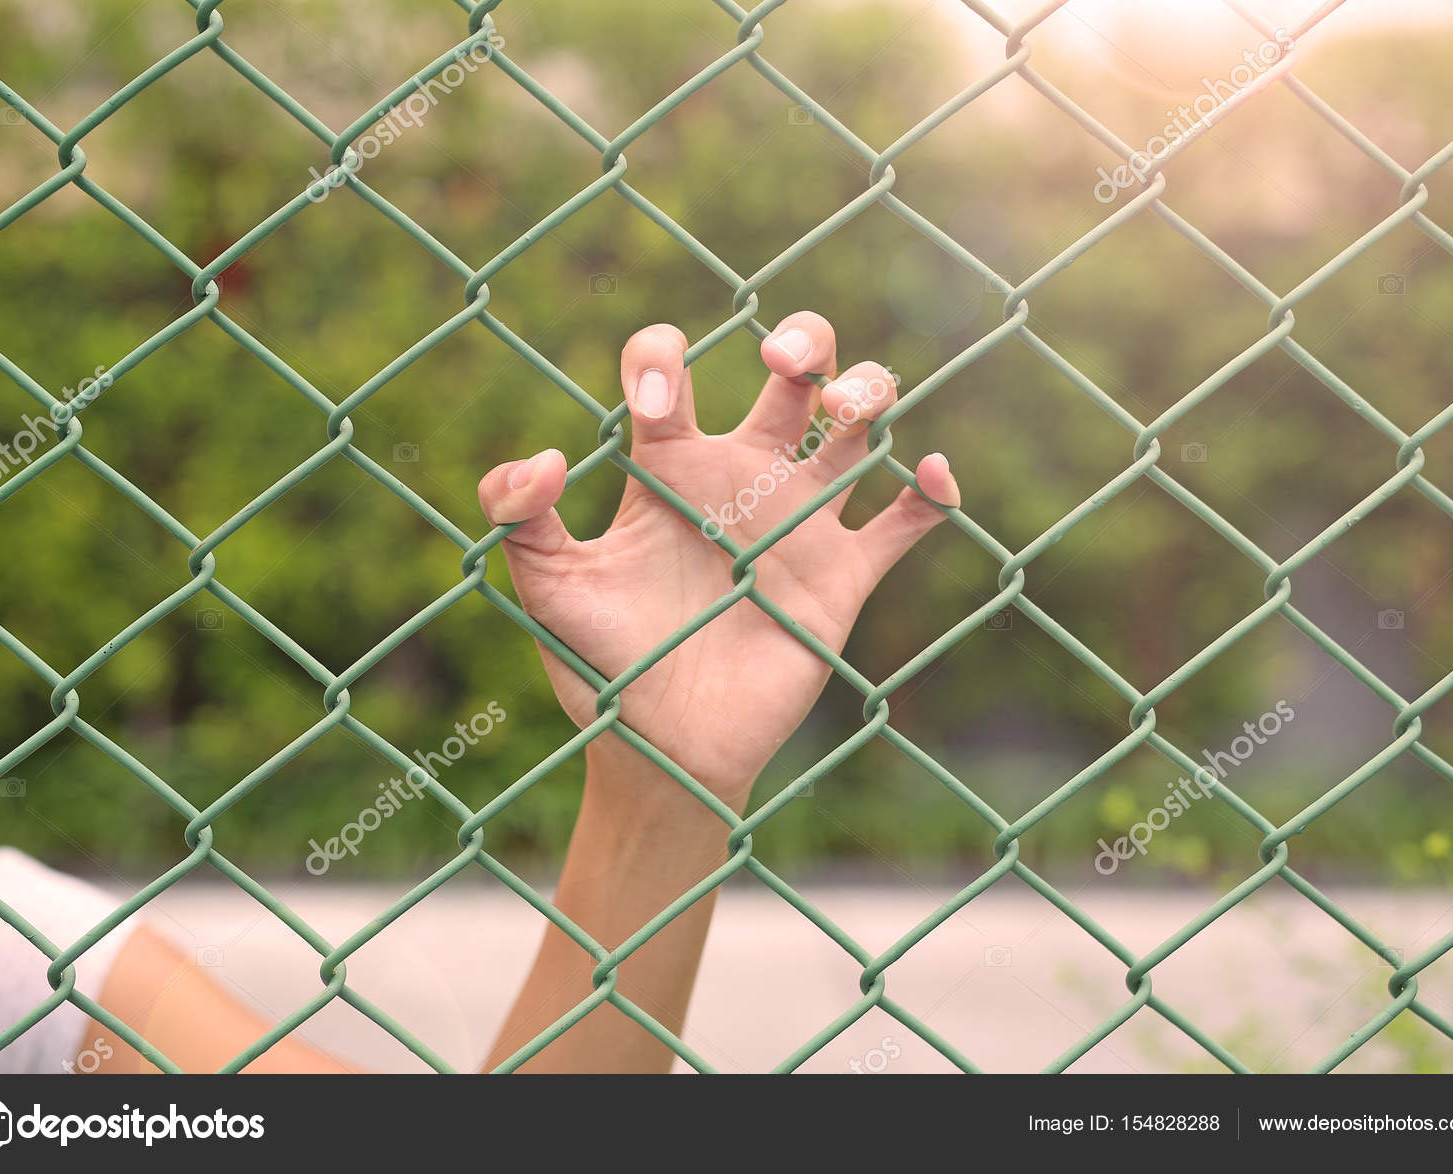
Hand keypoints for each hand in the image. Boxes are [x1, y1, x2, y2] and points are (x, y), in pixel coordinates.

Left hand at [477, 313, 959, 808]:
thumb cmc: (601, 666)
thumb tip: (548, 457)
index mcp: (670, 469)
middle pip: (795, 372)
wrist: (662, 751)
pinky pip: (905, 523)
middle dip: (804, 340)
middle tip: (784, 363)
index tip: (658, 408)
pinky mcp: (843, 578)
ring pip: (859, 429)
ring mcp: (798, 525)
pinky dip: (932, 493)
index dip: (664, 360)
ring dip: (870, 392)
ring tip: (850, 410)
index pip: (671, 371)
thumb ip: (519, 516)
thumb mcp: (546, 586)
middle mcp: (742, 479)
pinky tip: (933, 476)